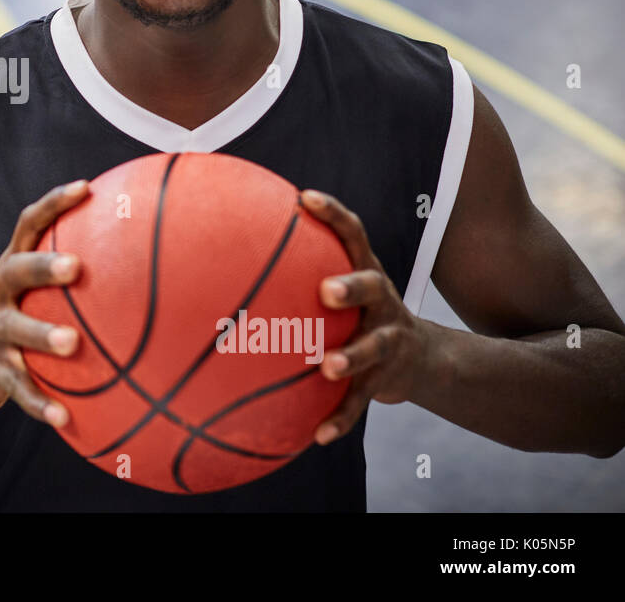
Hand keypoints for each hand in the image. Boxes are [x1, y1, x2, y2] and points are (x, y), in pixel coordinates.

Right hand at [0, 179, 90, 427]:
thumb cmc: (12, 324)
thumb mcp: (29, 296)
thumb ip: (68, 281)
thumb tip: (144, 266)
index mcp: (11, 269)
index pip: (29, 225)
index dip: (54, 204)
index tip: (87, 187)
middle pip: (16, 270)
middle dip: (44, 266)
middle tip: (76, 266)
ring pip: (15, 330)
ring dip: (42, 335)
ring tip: (73, 344)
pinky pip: (18, 389)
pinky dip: (40, 403)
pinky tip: (66, 418)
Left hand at [300, 189, 432, 444]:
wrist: (417, 360)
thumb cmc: (353, 313)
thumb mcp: (336, 286)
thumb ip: (294, 270)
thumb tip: (218, 253)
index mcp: (365, 272)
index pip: (353, 234)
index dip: (333, 214)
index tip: (304, 197)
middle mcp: (382, 301)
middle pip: (373, 285)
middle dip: (351, 287)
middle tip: (326, 291)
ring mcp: (387, 340)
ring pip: (374, 347)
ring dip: (352, 356)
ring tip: (329, 367)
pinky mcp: (385, 380)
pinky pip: (361, 402)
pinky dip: (341, 419)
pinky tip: (318, 437)